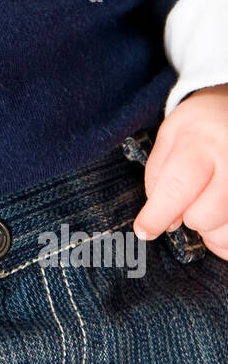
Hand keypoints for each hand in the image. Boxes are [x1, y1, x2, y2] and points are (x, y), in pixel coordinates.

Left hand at [132, 84, 227, 257]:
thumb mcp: (170, 134)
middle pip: (202, 216)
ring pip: (224, 232)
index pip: (177, 187)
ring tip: (208, 204)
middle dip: (187, 216)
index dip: (156, 216)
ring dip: (210, 229)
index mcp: (203, 143)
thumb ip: (158, 175)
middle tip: (189, 199)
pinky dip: (225, 238)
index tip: (144, 230)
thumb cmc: (203, 124)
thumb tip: (163, 219)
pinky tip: (221, 218)